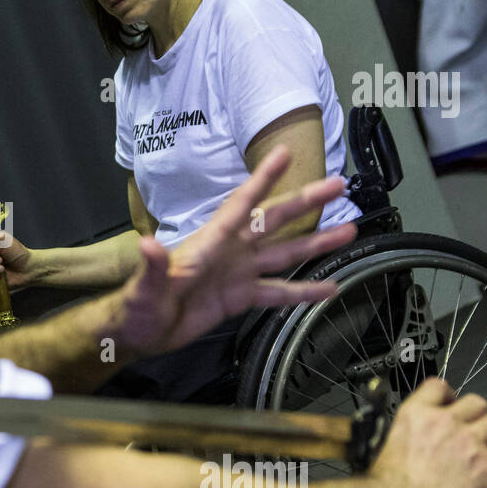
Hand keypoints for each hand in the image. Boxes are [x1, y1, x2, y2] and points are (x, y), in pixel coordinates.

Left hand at [107, 144, 356, 355]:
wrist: (140, 333)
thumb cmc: (138, 306)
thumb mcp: (144, 289)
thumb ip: (151, 267)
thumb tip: (147, 246)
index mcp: (209, 243)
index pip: (241, 205)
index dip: (262, 180)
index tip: (284, 154)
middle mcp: (229, 252)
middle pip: (274, 221)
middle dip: (305, 201)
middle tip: (337, 184)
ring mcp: (237, 273)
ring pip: (284, 253)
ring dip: (316, 243)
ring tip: (348, 230)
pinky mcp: (240, 298)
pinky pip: (278, 292)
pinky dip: (304, 292)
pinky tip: (329, 288)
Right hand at [371, 378, 486, 487]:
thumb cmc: (389, 487)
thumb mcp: (389, 447)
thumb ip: (409, 438)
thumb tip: (417, 445)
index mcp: (416, 415)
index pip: (439, 387)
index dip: (450, 394)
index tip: (454, 402)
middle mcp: (445, 421)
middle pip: (475, 402)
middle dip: (480, 414)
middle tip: (482, 426)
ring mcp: (469, 442)